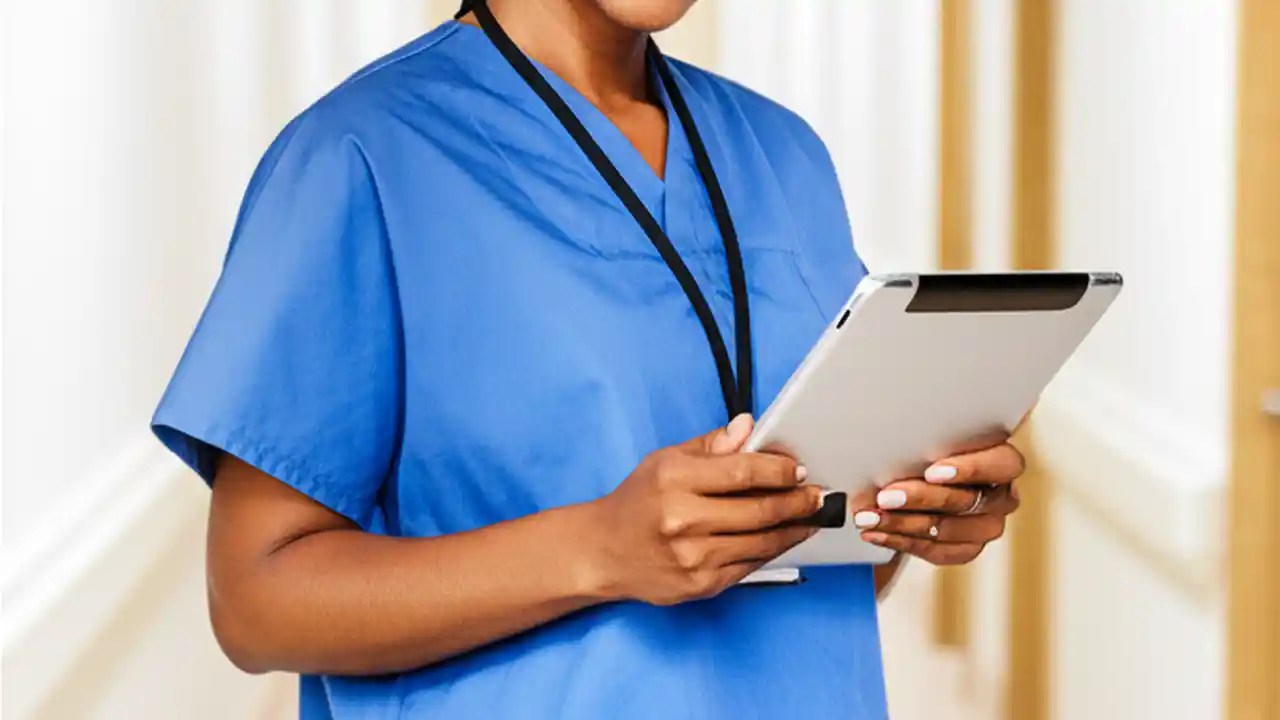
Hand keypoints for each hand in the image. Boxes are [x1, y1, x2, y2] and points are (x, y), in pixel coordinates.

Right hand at [583, 415, 822, 605]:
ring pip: (762, 542)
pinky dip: (773, 550)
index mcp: (674, 479)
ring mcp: (693, 556)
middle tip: (817, 496)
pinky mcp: (700, 584)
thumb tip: (749, 427)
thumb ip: (711, 445)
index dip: (779, 471)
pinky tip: (783, 538)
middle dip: (797, 502)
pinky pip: (750, 565)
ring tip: (809, 517)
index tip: (798, 470)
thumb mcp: (666, 461)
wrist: (602, 551)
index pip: (743, 471)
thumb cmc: (637, 502)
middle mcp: (683, 519)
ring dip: (794, 529)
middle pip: (760, 510)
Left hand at [852, 443, 1024, 565]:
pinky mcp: (966, 549)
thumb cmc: (922, 451)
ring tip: (870, 517)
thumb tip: (886, 440)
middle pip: (968, 501)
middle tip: (886, 496)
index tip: (932, 471)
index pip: (1003, 464)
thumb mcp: (925, 439)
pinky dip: (900, 540)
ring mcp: (986, 526)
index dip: (971, 469)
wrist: (911, 481)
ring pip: (948, 529)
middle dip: (921, 498)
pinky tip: (876, 532)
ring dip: (903, 523)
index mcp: (1001, 459)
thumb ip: (921, 441)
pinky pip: (935, 550)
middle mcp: (1000, 496)